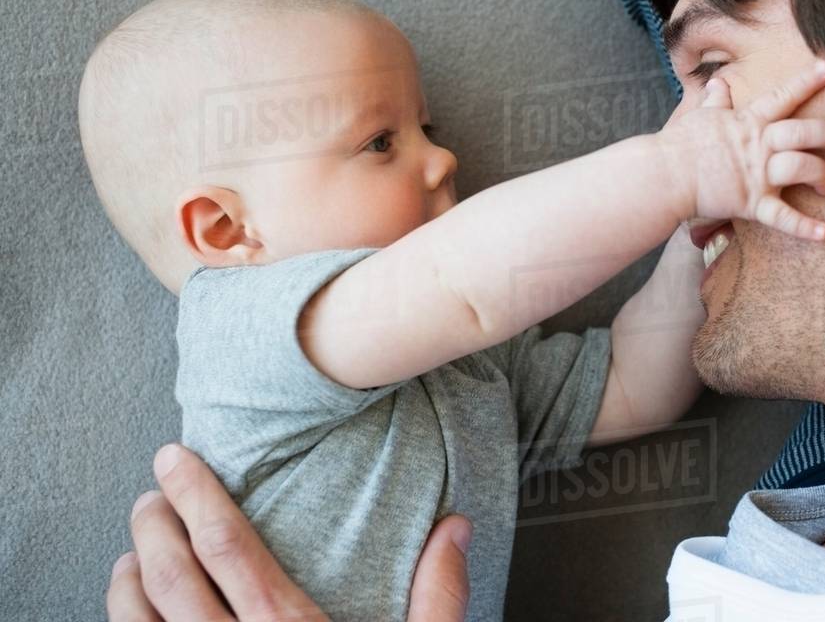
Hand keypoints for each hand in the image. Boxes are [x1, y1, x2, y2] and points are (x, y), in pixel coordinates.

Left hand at [106, 443, 472, 621]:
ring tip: (130, 550)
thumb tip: (456, 528)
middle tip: (150, 494)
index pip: (227, 547)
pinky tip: (130, 615)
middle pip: (169, 577)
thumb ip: (439, 595)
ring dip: (125, 578)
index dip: (196, 496)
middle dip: (152, 525)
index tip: (177, 461)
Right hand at [659, 60, 824, 239]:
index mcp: (748, 122)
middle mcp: (759, 145)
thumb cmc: (680, 146)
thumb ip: (715, 101)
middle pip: (807, 131)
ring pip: (804, 167)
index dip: (807, 81)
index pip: (783, 96)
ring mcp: (757, 174)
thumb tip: (717, 82)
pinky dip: (806, 228)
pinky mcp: (751, 203)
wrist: (664, 174)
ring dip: (824, 176)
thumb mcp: (700, 117)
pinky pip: (783, 217)